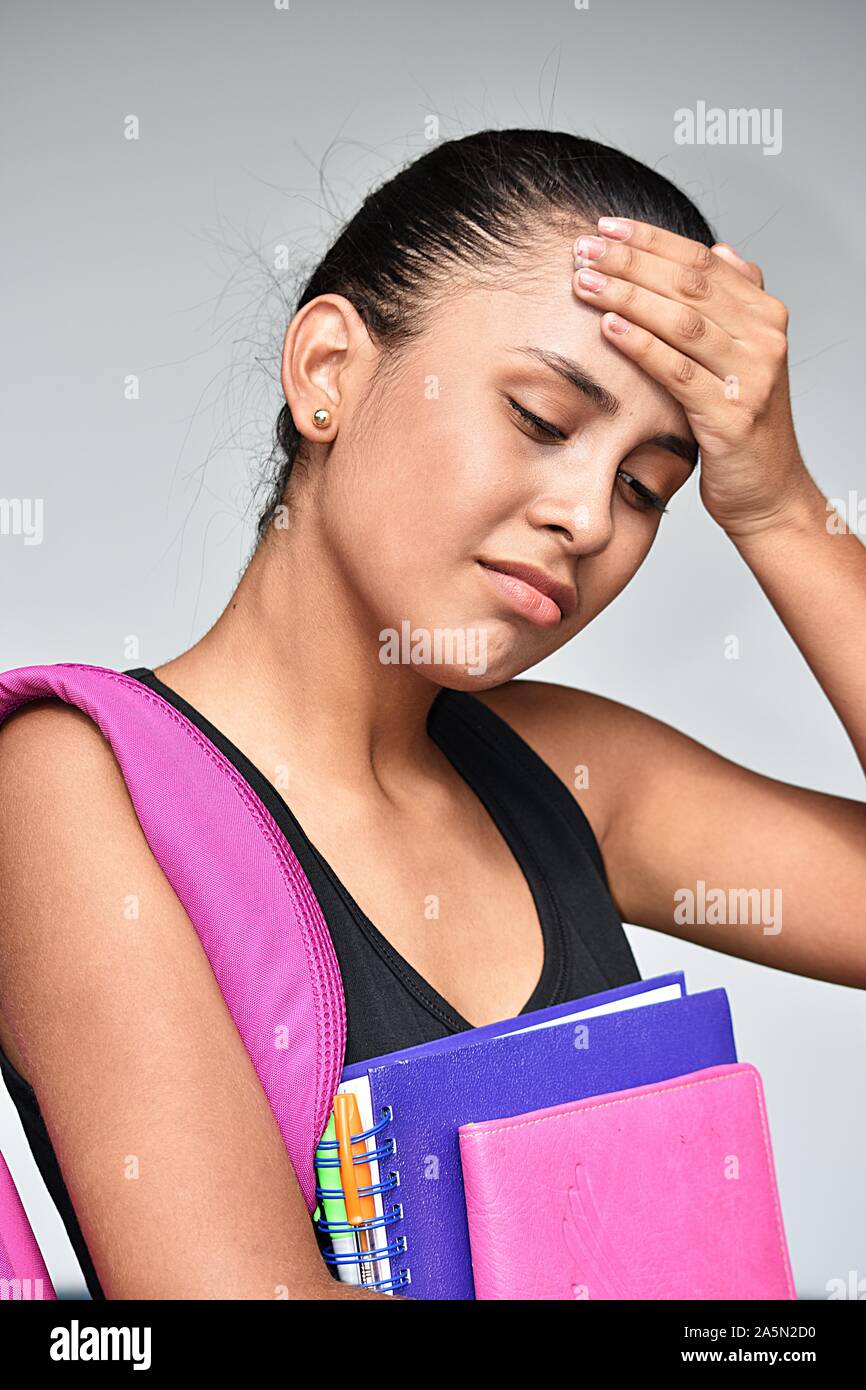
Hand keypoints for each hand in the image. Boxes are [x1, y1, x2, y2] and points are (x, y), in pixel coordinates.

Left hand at [572, 217, 811, 537]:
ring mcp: (752, 375)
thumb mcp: (743, 356)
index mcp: (765, 314)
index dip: (652, 240)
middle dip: (630, 261)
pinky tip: (608, 326)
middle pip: (689, 284)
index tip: (606, 227)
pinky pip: (678, 370)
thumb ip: (734, 302)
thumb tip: (721, 250)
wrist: (766, 492)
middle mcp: (765, 337)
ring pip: (681, 321)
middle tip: (583, 249)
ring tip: (584, 281)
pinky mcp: (731, 414)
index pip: (703, 260)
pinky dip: (641, 344)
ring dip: (626, 295)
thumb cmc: (740, 425)